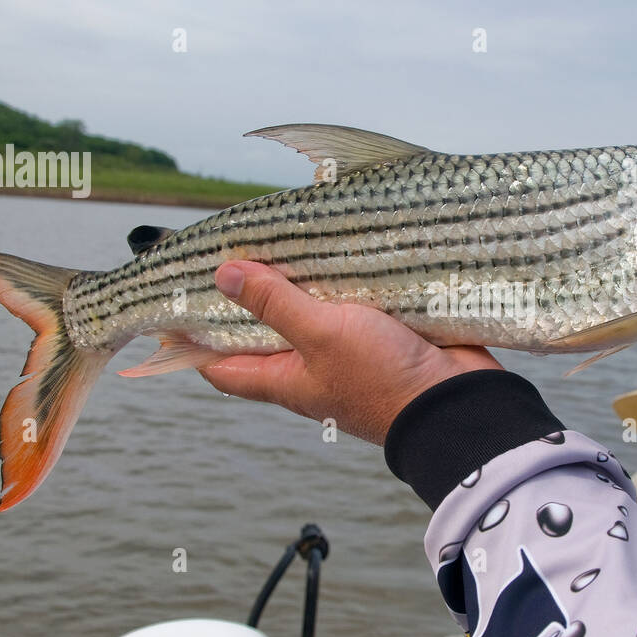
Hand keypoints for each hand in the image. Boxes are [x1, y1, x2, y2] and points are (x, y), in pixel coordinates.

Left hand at [198, 261, 503, 444]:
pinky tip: (336, 245)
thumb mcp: (320, 334)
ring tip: (282, 235)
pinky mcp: (383, 334)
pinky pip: (352, 302)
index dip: (194, 337)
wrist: (459, 402)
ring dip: (299, 278)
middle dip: (249, 292)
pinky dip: (342, 277)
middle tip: (235, 245)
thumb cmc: (383, 379)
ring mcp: (347, 351)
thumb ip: (274, 303)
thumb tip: (223, 275)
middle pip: (264, 330)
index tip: (177, 298)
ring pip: (309, 311)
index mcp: (284, 379)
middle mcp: (310, 368)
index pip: (221, 365)